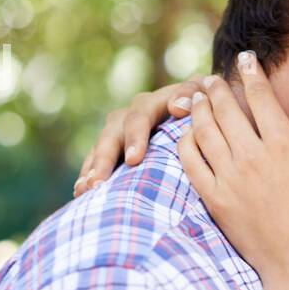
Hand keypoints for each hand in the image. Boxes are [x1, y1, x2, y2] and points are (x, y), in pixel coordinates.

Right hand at [73, 77, 208, 196]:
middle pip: (113, 132)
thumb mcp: (204, 98)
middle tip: (99, 182)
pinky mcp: (114, 146)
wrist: (200, 116)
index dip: (135, 136)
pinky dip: (90, 174)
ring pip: (101, 146)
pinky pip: (96, 159)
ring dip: (93, 168)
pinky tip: (82, 193)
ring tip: (86, 190)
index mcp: (154, 102)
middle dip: (105, 158)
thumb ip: (194, 96)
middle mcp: (132, 114)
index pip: (140, 116)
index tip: (133, 160)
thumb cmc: (206, 109)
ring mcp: (121, 130)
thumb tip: (177, 106)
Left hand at [178, 51, 288, 281]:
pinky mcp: (215, 200)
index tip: (245, 58)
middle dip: (217, 88)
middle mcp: (252, 158)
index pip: (260, 97)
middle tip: (212, 78)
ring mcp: (229, 179)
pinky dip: (185, 142)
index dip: (251, 73)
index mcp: (284, 146)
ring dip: (198, 109)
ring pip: (204, 131)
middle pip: (225, 109)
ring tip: (197, 98)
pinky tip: (187, 134)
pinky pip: (190, 163)